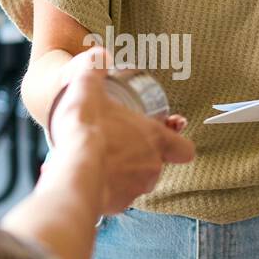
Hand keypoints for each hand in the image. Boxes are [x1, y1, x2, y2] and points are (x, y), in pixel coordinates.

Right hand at [49, 47, 194, 211]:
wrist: (72, 169)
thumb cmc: (86, 128)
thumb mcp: (87, 87)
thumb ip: (94, 68)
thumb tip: (98, 53)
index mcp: (154, 139)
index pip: (185, 148)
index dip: (177, 143)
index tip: (163, 135)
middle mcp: (151, 167)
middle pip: (157, 164)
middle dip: (141, 156)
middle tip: (118, 144)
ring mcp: (136, 189)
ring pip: (136, 182)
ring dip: (123, 174)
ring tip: (101, 161)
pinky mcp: (118, 205)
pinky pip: (117, 197)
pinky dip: (107, 190)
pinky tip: (90, 178)